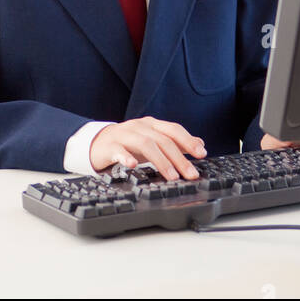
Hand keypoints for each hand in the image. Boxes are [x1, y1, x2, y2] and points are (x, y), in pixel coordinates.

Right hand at [90, 117, 206, 180]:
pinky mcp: (109, 146)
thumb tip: (200, 144)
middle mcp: (139, 127)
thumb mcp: (153, 140)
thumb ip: (175, 142)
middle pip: (162, 140)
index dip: (188, 141)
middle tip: (190, 174)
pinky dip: (126, 157)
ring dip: (161, 160)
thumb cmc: (129, 143)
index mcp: (151, 124)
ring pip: (145, 144)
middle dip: (179, 158)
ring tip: (172, 176)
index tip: (201, 154)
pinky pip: (118, 150)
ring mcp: (124, 135)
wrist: (98, 143)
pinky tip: (132, 165)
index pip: (173, 129)